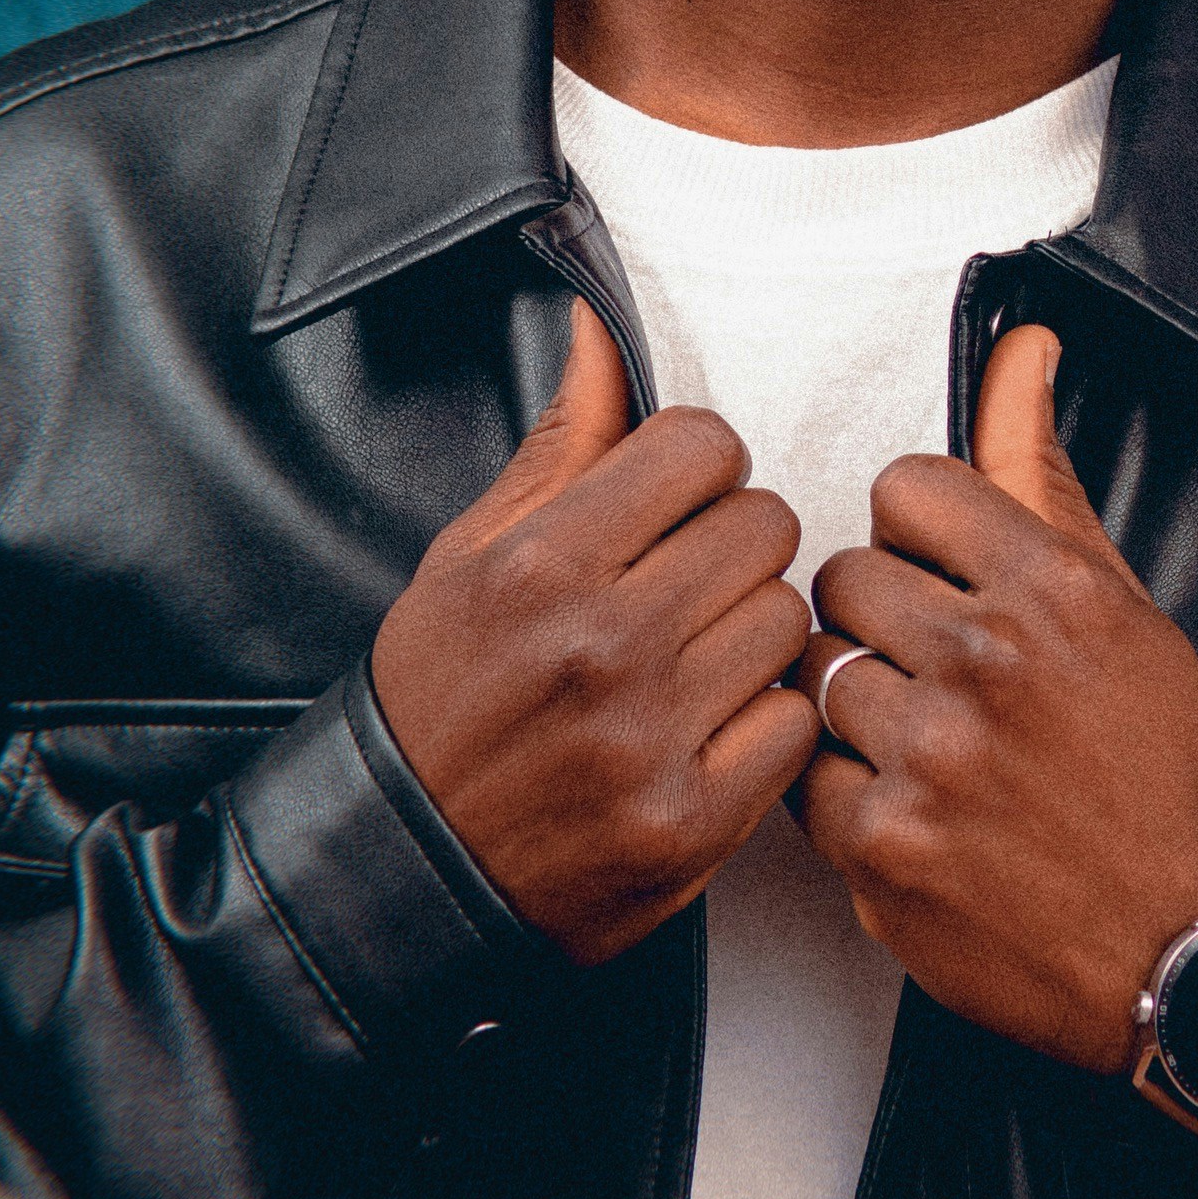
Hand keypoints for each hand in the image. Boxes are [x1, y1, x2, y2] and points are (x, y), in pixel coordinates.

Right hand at [371, 301, 818, 962]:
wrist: (405, 869)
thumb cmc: (437, 703)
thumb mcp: (468, 557)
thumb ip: (559, 445)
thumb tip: (599, 330)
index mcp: (543, 563)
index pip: (703, 447)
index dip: (698, 468)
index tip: (674, 503)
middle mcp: (603, 644)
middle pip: (763, 526)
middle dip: (731, 544)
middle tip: (685, 584)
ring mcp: (652, 738)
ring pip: (787, 620)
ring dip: (752, 631)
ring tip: (694, 657)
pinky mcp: (693, 821)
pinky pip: (793, 723)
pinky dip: (762, 722)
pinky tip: (708, 726)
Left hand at [796, 325, 1197, 1072]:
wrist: (1171, 944)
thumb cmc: (1145, 768)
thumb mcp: (1118, 607)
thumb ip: (1044, 475)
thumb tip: (1022, 350)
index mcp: (1054, 589)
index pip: (908, 489)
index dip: (917, 534)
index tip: (941, 575)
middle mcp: (990, 663)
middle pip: (846, 578)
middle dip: (881, 620)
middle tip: (934, 670)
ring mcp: (931, 756)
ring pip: (814, 669)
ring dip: (852, 700)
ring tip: (918, 734)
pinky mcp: (882, 843)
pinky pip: (803, 770)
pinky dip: (843, 786)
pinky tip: (904, 798)